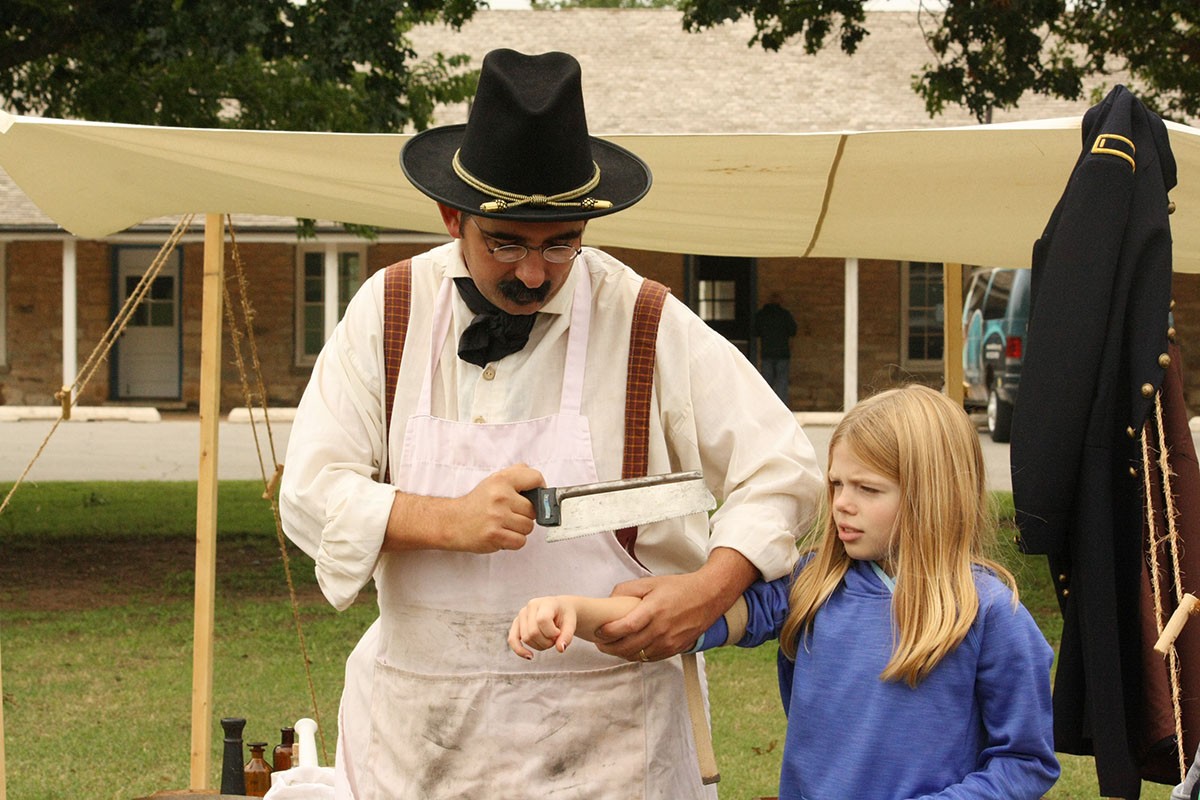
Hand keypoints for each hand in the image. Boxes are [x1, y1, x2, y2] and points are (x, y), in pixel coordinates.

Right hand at [385, 464, 543, 552]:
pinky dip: (513, 541)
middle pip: (534, 509)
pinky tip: (501, 534)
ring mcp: (497, 517)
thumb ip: (517, 475)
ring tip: (504, 524)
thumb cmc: (477, 503)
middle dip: (525, 514)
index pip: (535, 479)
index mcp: (502, 480)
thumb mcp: (494, 481)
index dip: (539, 489)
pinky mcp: (494, 535)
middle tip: (510, 514)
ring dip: (519, 529)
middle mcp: (500, 496)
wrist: (453, 521)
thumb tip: (540, 482)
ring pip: (528, 527)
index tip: (534, 496)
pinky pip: (520, 541)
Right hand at [508, 596, 578, 658]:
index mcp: (545, 603)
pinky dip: (519, 650)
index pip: (542, 620)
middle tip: (555, 639)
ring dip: (540, 645)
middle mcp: (530, 607)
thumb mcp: (571, 623)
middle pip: (533, 632)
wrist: (560, 609)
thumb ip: (567, 636)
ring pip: (526, 638)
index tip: (559, 633)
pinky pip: (512, 639)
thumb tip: (560, 649)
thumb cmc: (565, 615)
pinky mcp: (516, 624)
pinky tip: (530, 656)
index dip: (551, 632)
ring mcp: (521, 615)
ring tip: (548, 639)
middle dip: (547, 642)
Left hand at [592, 574, 711, 660]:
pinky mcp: (675, 649)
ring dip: (621, 653)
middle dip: (609, 647)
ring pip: (638, 656)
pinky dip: (637, 655)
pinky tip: (630, 648)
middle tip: (599, 643)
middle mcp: (662, 629)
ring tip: (612, 646)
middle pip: (628, 646)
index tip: (598, 632)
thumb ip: (627, 590)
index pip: (625, 627)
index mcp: (654, 610)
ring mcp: (669, 642)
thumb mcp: (650, 582)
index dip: (607, 633)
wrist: (708, 597)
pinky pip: (650, 658)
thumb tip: (608, 602)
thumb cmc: (679, 588)